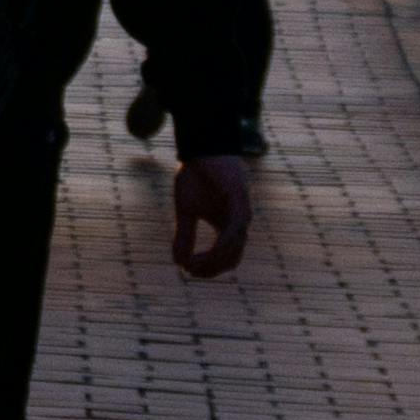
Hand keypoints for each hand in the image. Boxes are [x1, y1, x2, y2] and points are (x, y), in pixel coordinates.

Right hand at [172, 154, 254, 278]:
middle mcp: (238, 225)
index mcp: (227, 228)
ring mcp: (242, 215)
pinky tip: (209, 249)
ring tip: (193, 262)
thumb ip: (184, 236)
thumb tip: (177, 262)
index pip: (224, 260)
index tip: (186, 271)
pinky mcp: (240, 202)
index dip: (207, 269)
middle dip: (210, 269)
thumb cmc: (195, 176)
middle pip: (231, 260)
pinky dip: (223, 243)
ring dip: (213, 260)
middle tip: (190, 270)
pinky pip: (234, 229)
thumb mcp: (185, 211)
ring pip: (234, 248)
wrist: (201, 148)